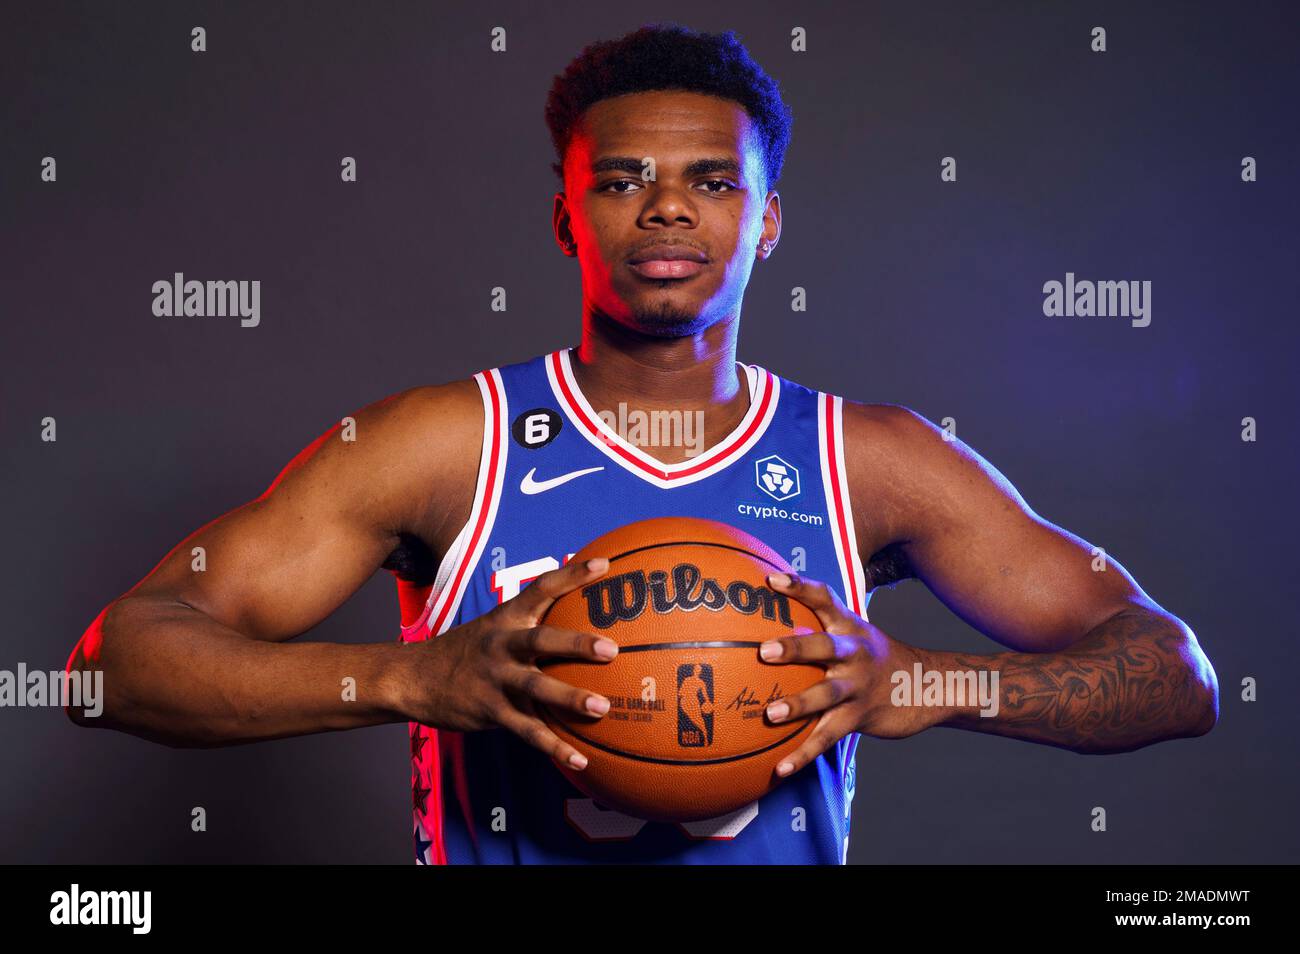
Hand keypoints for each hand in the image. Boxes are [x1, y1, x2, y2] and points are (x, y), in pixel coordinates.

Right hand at [402, 557, 616, 770]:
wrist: (413, 678)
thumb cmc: (466, 650)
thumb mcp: (493, 625)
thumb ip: (530, 620)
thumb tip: (578, 611)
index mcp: (505, 618)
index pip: (542, 589)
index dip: (572, 575)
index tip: (605, 564)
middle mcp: (501, 645)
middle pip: (541, 640)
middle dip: (576, 643)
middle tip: (610, 649)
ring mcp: (495, 679)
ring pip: (536, 688)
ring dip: (570, 698)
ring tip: (603, 707)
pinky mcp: (490, 711)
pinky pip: (527, 731)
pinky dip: (554, 747)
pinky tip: (581, 760)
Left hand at [760, 572, 934, 777]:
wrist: (929, 685)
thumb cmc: (876, 657)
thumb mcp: (857, 632)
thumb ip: (822, 623)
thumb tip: (770, 615)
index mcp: (849, 627)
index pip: (824, 599)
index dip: (799, 587)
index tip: (771, 579)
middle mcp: (854, 653)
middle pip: (824, 647)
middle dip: (795, 648)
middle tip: (765, 651)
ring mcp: (858, 686)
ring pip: (826, 695)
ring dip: (798, 705)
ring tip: (771, 714)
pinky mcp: (860, 717)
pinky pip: (828, 737)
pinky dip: (802, 754)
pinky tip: (778, 769)